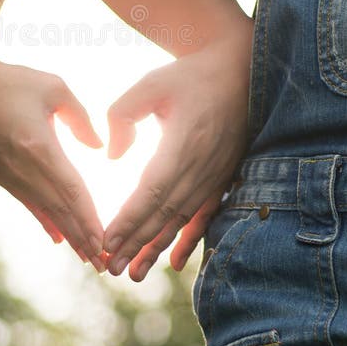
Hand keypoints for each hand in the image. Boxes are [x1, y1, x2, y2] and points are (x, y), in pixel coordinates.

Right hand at [0, 53, 105, 270]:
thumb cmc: (11, 80)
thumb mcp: (53, 86)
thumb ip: (79, 117)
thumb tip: (96, 147)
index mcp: (38, 145)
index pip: (70, 190)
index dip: (88, 218)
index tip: (105, 240)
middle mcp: (22, 168)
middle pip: (59, 209)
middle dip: (82, 237)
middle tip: (104, 263)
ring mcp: (8, 175)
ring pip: (44, 211)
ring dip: (67, 234)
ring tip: (87, 256)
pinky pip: (27, 203)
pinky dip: (45, 220)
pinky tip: (58, 237)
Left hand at [103, 21, 252, 279]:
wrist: (238, 71)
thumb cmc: (189, 76)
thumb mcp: (150, 83)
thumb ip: (123, 114)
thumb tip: (113, 155)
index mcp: (184, 143)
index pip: (153, 191)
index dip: (131, 219)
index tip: (108, 240)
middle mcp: (203, 166)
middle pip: (165, 214)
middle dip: (136, 243)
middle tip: (110, 268)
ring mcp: (215, 176)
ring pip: (182, 221)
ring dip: (157, 248)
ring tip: (133, 273)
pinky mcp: (222, 179)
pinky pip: (204, 216)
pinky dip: (189, 241)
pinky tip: (175, 264)